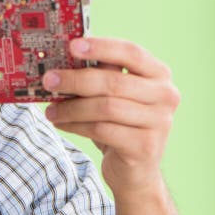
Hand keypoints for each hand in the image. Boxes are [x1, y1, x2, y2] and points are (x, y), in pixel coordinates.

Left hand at [41, 37, 180, 196]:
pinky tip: (61, 124)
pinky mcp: (145, 146)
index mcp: (158, 74)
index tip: (72, 45)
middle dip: (75, 80)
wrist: (135, 169)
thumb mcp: (112, 95)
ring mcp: (159, 122)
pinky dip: (76, 125)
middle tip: (48, 80)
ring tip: (50, 110)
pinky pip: (102, 130)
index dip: (101, 47)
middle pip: (113, 82)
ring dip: (71, 107)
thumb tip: (62, 60)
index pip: (131, 52)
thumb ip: (99, 75)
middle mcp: (166, 95)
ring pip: (105, 108)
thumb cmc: (119, 123)